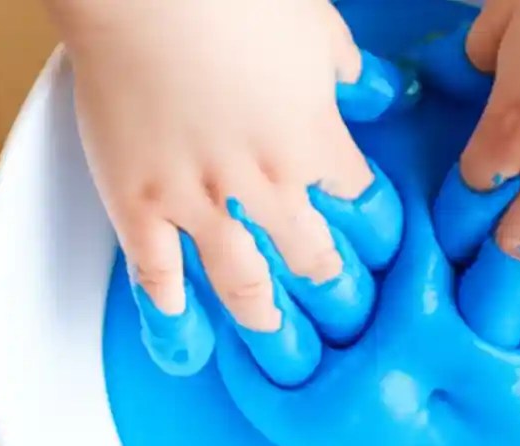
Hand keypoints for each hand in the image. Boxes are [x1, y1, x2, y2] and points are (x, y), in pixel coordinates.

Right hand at [49, 0, 415, 376]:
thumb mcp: (317, 27)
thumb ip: (349, 70)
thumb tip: (380, 90)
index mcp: (313, 145)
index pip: (356, 196)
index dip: (367, 214)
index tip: (375, 236)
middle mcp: (265, 190)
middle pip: (310, 254)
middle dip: (330, 282)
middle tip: (341, 308)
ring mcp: (199, 205)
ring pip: (241, 280)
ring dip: (264, 314)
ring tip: (276, 334)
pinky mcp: (139, 205)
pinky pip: (157, 274)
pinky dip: (171, 311)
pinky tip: (183, 340)